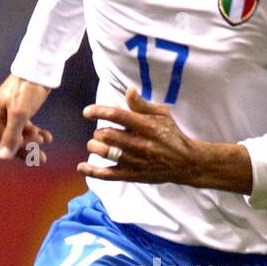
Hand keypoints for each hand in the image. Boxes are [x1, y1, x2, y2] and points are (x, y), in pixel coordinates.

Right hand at [0, 74, 52, 161]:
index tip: (38, 153)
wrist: (40, 69)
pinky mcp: (17, 109)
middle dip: (28, 148)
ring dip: (33, 141)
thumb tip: (3, 158)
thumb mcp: (20, 115)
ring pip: (19, 134)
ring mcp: (6, 112)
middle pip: (11, 139)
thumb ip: (11, 136)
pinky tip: (47, 137)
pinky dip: (35, 132)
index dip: (21, 149)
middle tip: (43, 159)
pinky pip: (24, 126)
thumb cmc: (28, 89)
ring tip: (46, 142)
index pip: (4, 141)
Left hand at [78, 86, 198, 183]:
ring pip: (106, 152)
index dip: (99, 111)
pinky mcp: (132, 175)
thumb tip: (128, 90)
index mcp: (146, 126)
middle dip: (99, 132)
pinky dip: (92, 171)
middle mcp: (139, 144)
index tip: (87, 112)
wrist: (185, 163)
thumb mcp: (162, 115)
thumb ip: (142, 105)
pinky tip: (81, 167)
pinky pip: (108, 174)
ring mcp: (135, 161)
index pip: (118, 116)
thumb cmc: (171, 135)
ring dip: (95, 147)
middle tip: (101, 133)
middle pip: (108, 135)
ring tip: (95, 144)